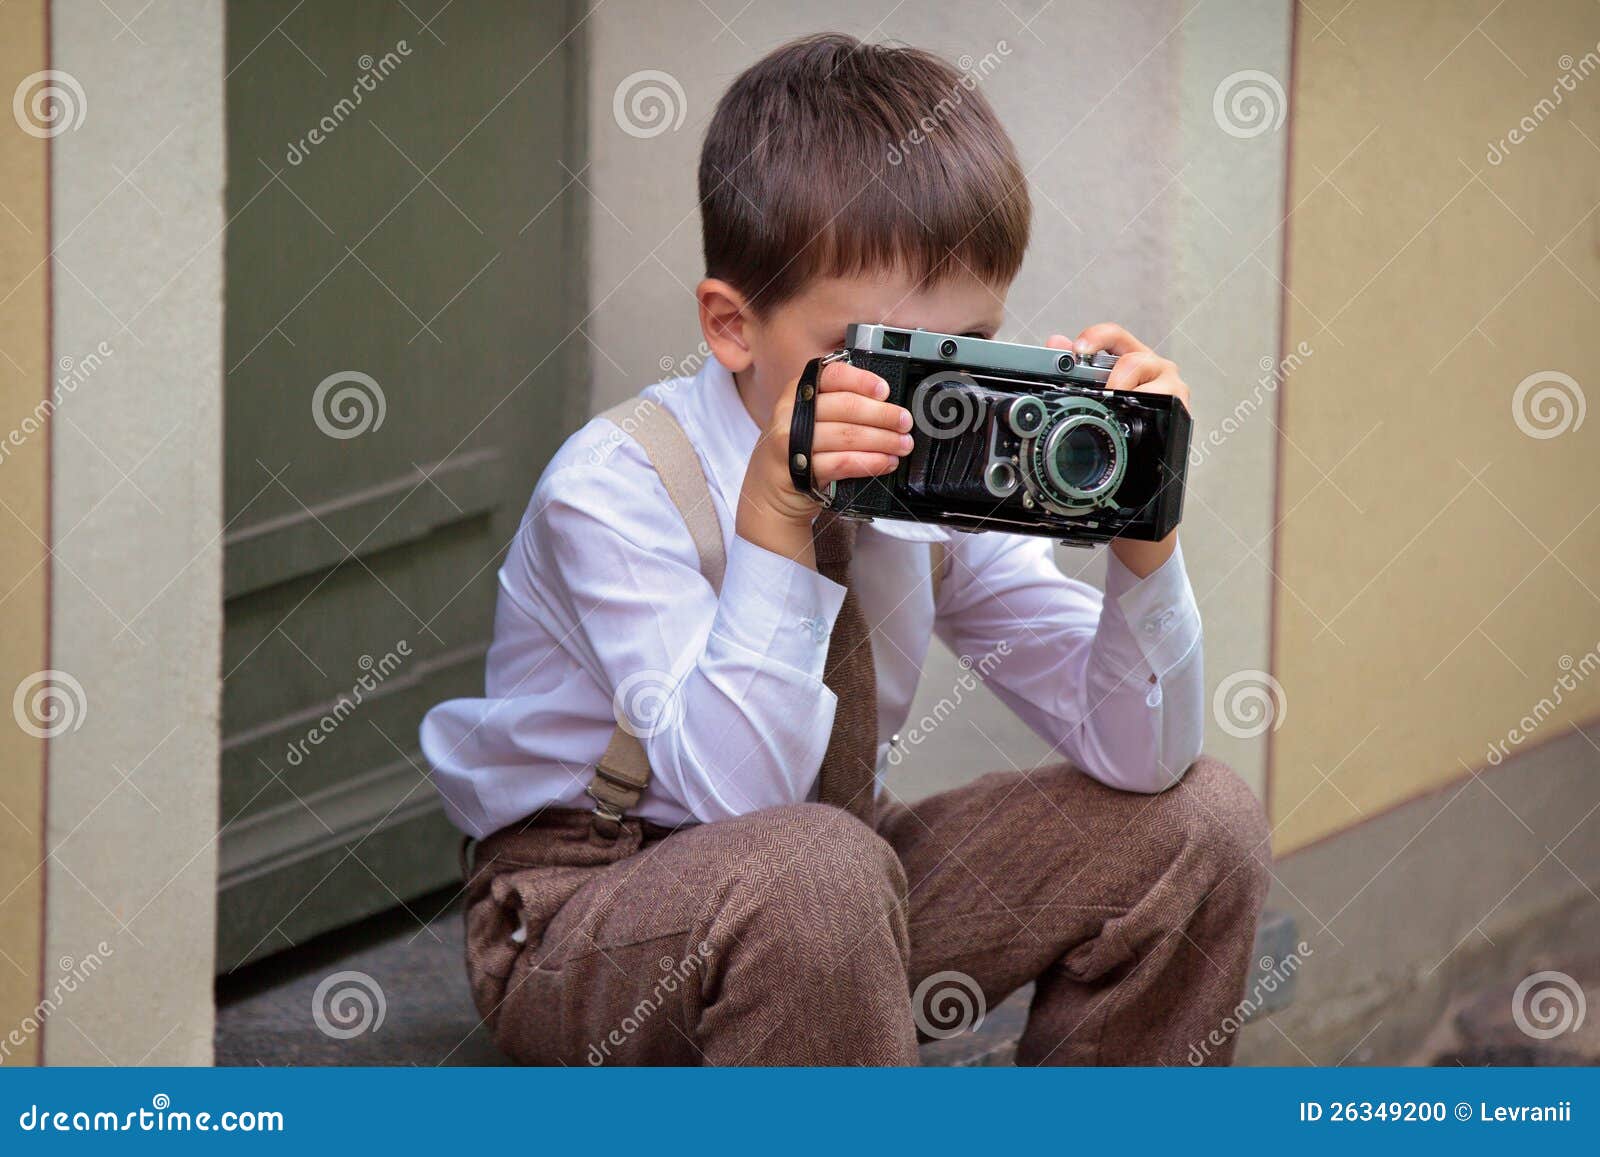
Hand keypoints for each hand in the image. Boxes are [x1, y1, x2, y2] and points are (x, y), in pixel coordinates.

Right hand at [736, 358, 912, 565]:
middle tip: (905, 423)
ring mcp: (792, 441)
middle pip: (846, 407)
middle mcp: (791, 412)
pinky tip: (886, 462)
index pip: (832, 376)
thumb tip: (886, 404)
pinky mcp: (799, 469)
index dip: (862, 381)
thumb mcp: (810, 416)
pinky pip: (842, 463)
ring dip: (882, 440)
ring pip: (848, 436)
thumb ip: (840, 404)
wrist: (769, 490)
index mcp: (798, 390)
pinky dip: (869, 462)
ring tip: (902, 445)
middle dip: (883, 415)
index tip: (886, 391)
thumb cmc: (798, 449)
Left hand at [1046, 323, 1189, 414]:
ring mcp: (1170, 385)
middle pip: (1134, 361)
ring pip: (1148, 385)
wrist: (1151, 446)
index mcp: (1131, 355)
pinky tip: (1138, 420)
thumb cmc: (1127, 409)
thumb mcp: (1101, 385)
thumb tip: (1055, 342)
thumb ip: (1077, 365)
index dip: (1096, 337)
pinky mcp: (1180, 406)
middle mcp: (1153, 366)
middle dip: (1113, 380)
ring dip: (1129, 398)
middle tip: (1101, 395)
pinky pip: (1165, 405)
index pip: (1114, 335)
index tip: (1079, 348)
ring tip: (1118, 411)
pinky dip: (1146, 413)